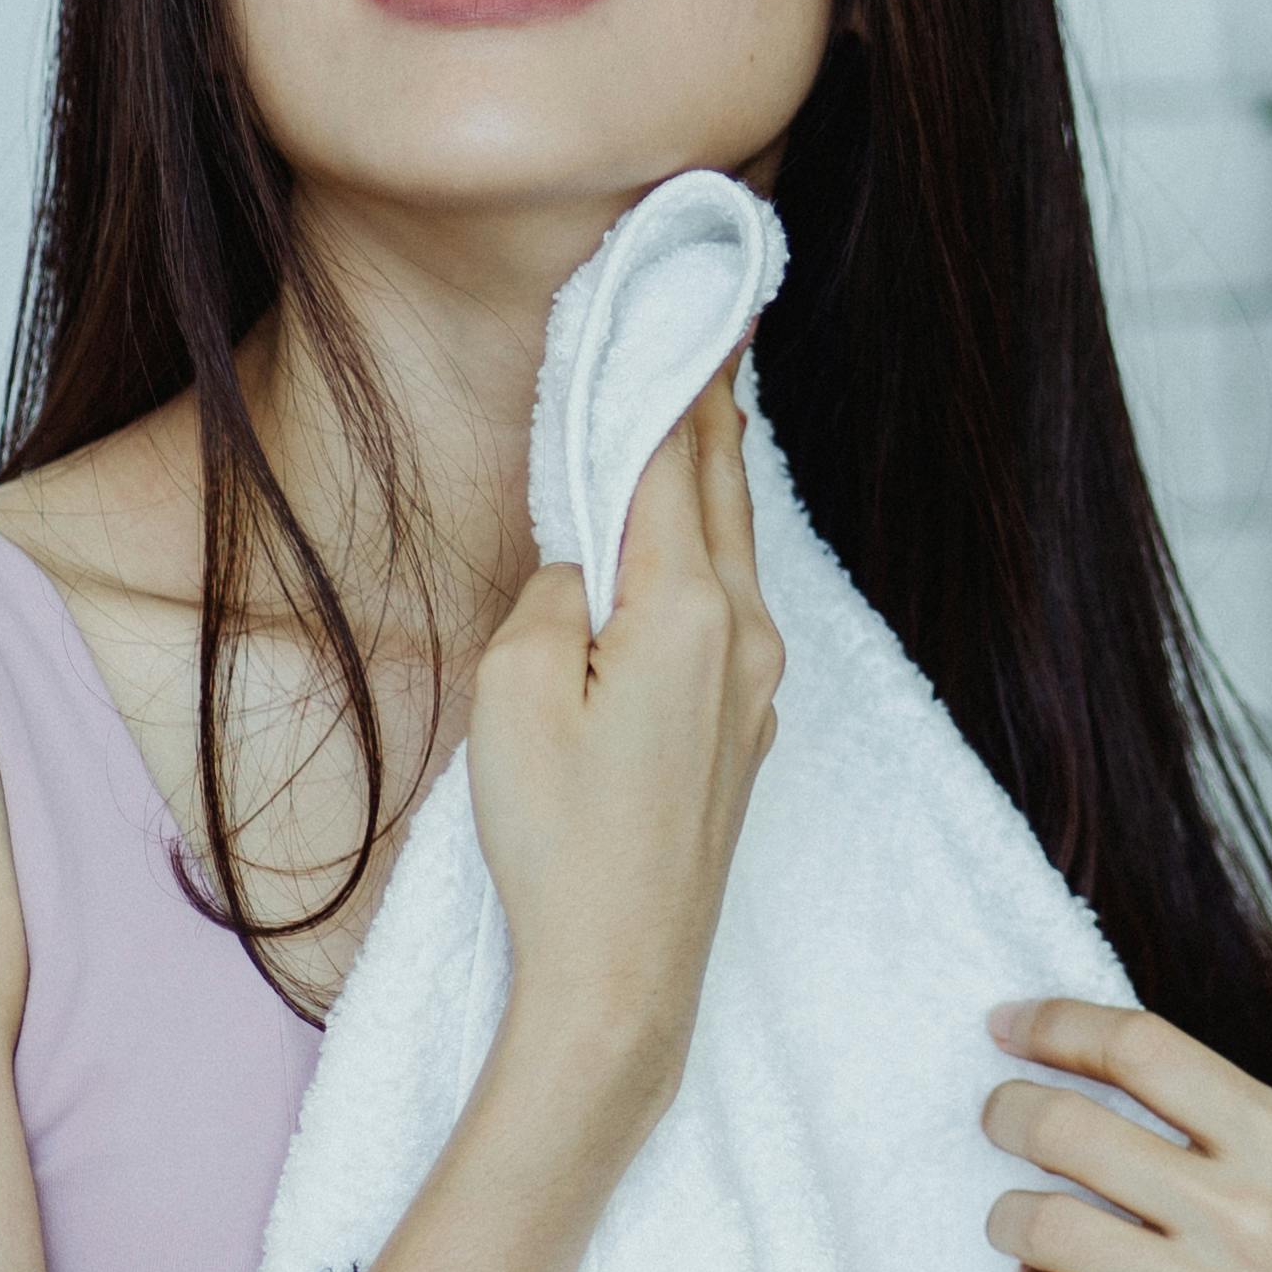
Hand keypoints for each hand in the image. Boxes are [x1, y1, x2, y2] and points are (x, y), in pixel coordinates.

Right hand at [466, 373, 782, 1129]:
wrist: (623, 978)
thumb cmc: (558, 840)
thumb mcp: (516, 691)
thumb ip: (552, 594)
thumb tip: (585, 562)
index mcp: (688, 607)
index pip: (677, 453)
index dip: (670, 366)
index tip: (681, 293)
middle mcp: (744, 635)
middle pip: (724, 487)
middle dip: (708, 401)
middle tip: (705, 317)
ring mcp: (755, 690)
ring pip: (734, 548)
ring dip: (710, 476)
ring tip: (694, 408)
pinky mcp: (743, 735)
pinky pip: (728, 609)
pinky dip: (707, 552)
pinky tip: (682, 543)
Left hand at [981, 999, 1271, 1271]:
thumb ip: (1225, 1127)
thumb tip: (1099, 1068)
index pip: (1143, 1049)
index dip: (1057, 1025)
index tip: (1008, 1024)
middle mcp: (1254, 1216)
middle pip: (1072, 1128)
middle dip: (1008, 1114)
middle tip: (997, 1119)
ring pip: (1048, 1227)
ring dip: (1010, 1217)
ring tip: (1016, 1222)